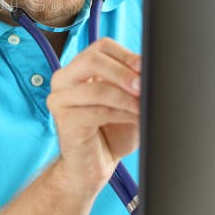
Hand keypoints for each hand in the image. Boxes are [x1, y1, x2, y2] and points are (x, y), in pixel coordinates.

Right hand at [46, 38, 140, 192]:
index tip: (146, 68)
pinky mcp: (64, 120)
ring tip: (143, 109)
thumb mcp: (127, 102)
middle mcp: (64, 79)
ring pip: (97, 88)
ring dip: (127, 99)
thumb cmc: (110, 133)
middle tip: (144, 87)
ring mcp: (60, 99)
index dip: (126, 55)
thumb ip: (134, 85)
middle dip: (124, 73)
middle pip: (93, 60)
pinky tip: (133, 120)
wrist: (92, 167)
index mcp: (78, 68)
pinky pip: (97, 111)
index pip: (102, 47)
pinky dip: (121, 114)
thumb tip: (154, 70)